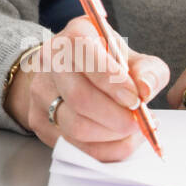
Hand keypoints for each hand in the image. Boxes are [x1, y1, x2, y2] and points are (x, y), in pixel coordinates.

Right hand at [5, 15, 169, 161]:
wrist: (69, 71)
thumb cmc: (106, 63)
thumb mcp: (132, 57)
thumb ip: (148, 70)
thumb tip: (145, 90)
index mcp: (74, 36)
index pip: (87, 57)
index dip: (114, 82)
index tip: (136, 100)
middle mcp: (50, 60)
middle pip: (80, 98)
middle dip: (116, 117)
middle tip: (138, 122)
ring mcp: (39, 91)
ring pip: (76, 127)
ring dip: (112, 136)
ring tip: (131, 130)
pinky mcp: (38, 120)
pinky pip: (74, 146)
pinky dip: (104, 150)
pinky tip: (118, 139)